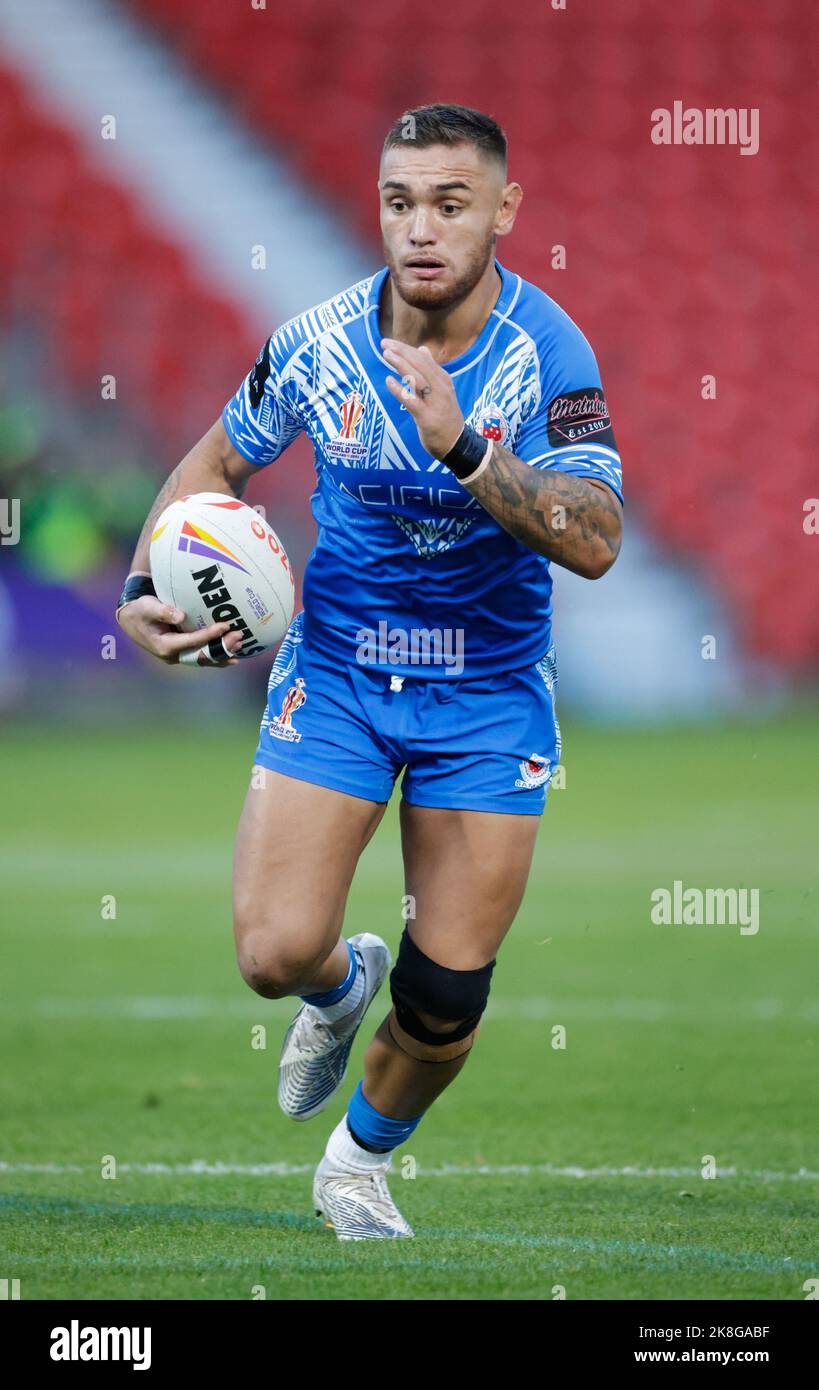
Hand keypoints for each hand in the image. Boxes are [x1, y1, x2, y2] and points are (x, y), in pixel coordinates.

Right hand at [116, 595, 242, 666]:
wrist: (132, 620)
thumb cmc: (140, 610)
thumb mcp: (147, 607)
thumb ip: (162, 611)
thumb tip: (180, 617)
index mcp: (164, 646)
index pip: (191, 642)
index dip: (208, 635)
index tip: (224, 626)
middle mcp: (173, 655)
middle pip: (201, 655)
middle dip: (221, 648)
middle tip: (239, 638)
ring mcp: (179, 656)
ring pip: (204, 659)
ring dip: (222, 653)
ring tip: (240, 647)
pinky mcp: (183, 652)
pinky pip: (202, 656)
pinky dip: (217, 655)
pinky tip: (233, 655)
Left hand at [382, 339, 464, 459]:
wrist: (456, 443)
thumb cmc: (445, 416)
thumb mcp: (442, 390)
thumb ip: (431, 370)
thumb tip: (422, 349)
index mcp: (443, 380)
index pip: (423, 359)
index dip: (406, 349)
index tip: (390, 342)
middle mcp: (441, 388)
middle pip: (420, 365)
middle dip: (402, 352)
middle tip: (384, 343)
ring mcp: (435, 403)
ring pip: (417, 379)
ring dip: (401, 365)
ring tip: (387, 355)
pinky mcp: (427, 418)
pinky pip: (412, 401)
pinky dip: (400, 390)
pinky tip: (389, 381)